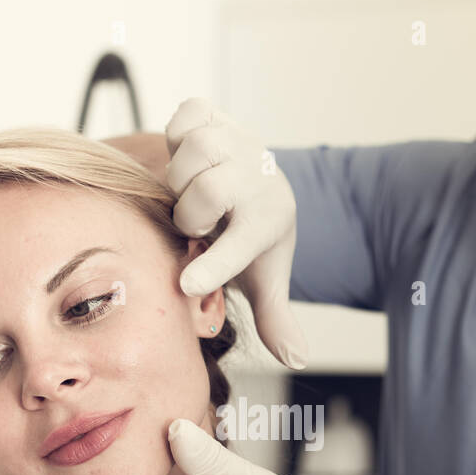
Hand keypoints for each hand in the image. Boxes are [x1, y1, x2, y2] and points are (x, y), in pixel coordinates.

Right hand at [165, 97, 307, 370]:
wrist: (259, 180)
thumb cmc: (251, 237)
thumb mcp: (263, 279)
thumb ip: (276, 321)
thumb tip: (297, 360)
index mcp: (269, 222)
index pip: (238, 248)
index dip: (212, 268)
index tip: (186, 286)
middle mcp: (257, 177)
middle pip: (203, 194)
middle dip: (190, 215)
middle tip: (200, 223)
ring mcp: (238, 140)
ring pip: (191, 152)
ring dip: (181, 177)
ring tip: (195, 190)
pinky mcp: (216, 114)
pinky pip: (184, 117)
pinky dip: (178, 134)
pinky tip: (191, 158)